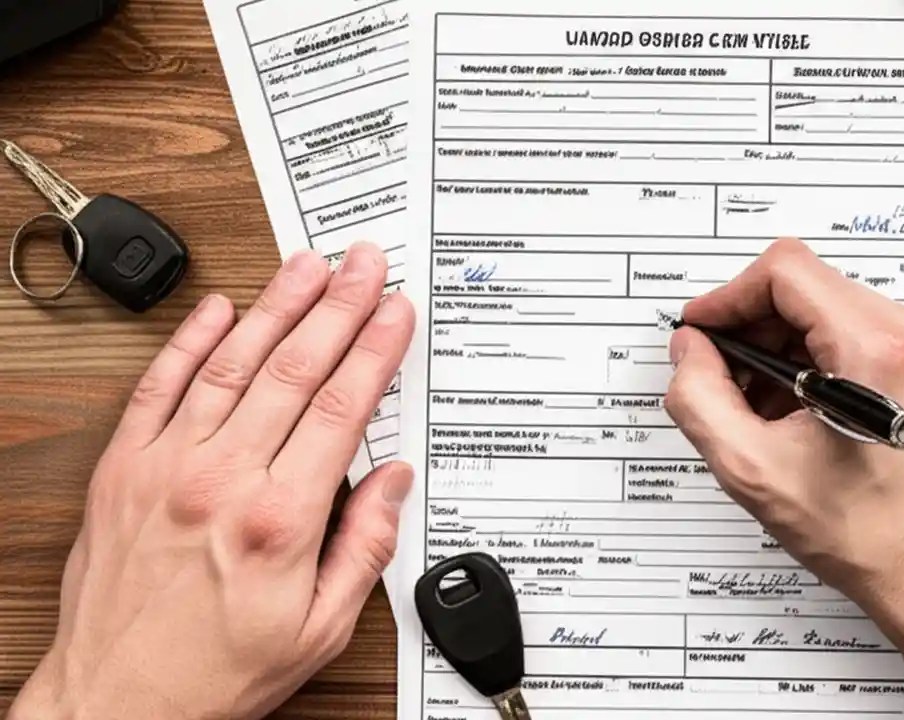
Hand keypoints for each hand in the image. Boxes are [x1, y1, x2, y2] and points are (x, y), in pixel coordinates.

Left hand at [10, 243, 414, 719]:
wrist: (115, 702)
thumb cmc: (215, 673)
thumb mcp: (319, 631)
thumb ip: (365, 550)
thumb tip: (393, 485)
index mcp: (280, 520)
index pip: (341, 408)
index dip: (375, 350)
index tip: (395, 313)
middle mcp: (222, 481)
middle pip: (294, 369)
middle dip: (339, 307)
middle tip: (364, 264)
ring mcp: (167, 467)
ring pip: (232, 364)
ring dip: (275, 307)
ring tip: (307, 267)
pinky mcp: (124, 470)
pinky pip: (159, 387)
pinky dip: (190, 341)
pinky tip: (218, 308)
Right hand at [665, 239, 903, 719]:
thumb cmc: (867, 533)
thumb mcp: (754, 468)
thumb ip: (701, 398)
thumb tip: (689, 351)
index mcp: (876, 348)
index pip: (784, 271)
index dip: (728, 298)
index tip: (701, 332)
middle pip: (803, 286)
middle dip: (749, 326)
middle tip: (717, 374)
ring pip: (822, 309)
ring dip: (775, 347)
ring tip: (752, 404)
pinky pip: (847, 335)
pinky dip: (805, 361)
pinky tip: (785, 411)